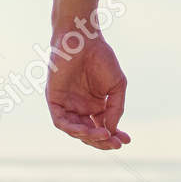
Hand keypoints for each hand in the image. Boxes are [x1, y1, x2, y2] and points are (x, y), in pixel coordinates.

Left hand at [46, 35, 130, 149]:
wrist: (82, 38)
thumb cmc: (101, 57)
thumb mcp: (116, 86)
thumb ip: (115, 109)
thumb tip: (112, 130)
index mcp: (94, 106)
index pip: (102, 129)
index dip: (114, 137)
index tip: (127, 140)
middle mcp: (79, 108)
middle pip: (89, 134)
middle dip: (103, 141)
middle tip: (116, 143)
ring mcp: (66, 105)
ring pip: (75, 131)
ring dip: (90, 137)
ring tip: (104, 135)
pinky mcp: (54, 100)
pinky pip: (61, 122)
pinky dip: (73, 129)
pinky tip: (87, 130)